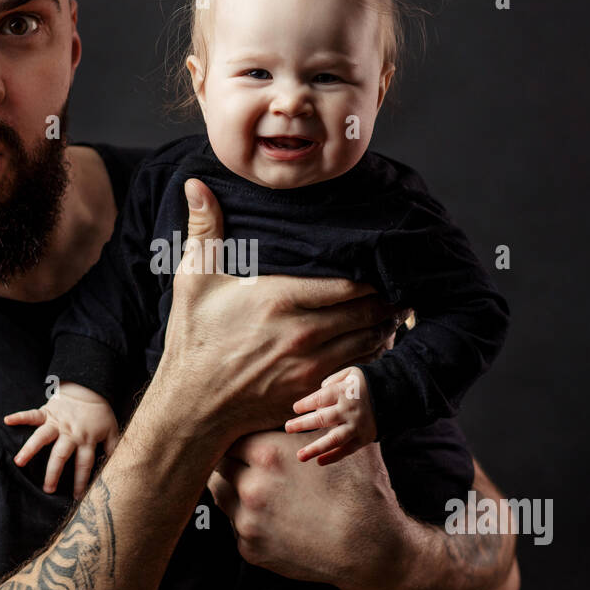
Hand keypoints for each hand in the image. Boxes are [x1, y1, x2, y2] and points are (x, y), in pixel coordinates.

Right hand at [3, 382, 119, 495]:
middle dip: (53, 473)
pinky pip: (32, 414)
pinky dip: (19, 416)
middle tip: (48, 489)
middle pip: (60, 455)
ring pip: (42, 437)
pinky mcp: (47, 412)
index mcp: (86, 440)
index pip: (84, 464)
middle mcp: (70, 433)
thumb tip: (117, 466)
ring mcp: (57, 423)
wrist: (90, 387)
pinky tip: (7, 420)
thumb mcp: (112, 430)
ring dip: (30, 449)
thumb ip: (113, 448)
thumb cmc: (100, 412)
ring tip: (18, 462)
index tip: (77, 497)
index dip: (81, 481)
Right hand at [150, 178, 408, 450]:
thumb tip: (196, 184)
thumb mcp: (194, 280)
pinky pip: (358, 371)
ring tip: (393, 314)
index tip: (380, 266)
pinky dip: (373, 357)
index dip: (371, 275)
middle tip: (398, 289)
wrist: (192, 405)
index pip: (348, 284)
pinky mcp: (312, 392)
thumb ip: (204, 230)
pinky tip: (375, 346)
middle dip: (386, 299)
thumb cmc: (193, 340)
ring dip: (385, 328)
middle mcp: (302, 333)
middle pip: (367, 311)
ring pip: (369, 342)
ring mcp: (309, 367)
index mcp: (280, 299)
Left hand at [206, 429, 404, 589]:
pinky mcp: (251, 549)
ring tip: (252, 489)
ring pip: (221, 496)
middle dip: (231, 463)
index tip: (244, 441)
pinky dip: (247, 521)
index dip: (238, 438)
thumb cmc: (360, 492)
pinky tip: (269, 518)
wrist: (369, 549)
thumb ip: (312, 423)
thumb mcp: (340, 445)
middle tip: (244, 464)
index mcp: (267, 454)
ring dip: (232, 489)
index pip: (230, 437)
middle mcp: (251, 486)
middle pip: (220, 465)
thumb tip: (306, 399)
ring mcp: (247, 521)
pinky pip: (235, 527)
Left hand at [284, 366, 377, 464]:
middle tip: (287, 427)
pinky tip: (318, 461)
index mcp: (344, 392)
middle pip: (322, 418)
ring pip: (334, 439)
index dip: (306, 404)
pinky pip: (347, 450)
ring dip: (315, 448)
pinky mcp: (363, 438)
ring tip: (299, 456)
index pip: (320, 398)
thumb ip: (332, 380)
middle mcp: (349, 410)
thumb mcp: (351, 373)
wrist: (393, 395)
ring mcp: (356, 426)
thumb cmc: (365, 384)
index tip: (296, 408)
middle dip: (303, 424)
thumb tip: (318, 393)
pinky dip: (333, 457)